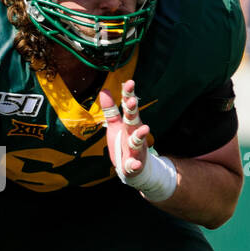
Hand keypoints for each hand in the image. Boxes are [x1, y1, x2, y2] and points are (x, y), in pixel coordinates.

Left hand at [98, 80, 178, 201]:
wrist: (132, 168)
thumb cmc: (123, 143)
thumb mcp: (115, 125)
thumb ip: (111, 110)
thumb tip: (104, 90)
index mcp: (129, 123)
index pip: (128, 107)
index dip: (129, 95)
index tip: (130, 82)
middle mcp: (134, 133)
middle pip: (133, 120)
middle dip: (133, 112)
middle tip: (132, 101)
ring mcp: (136, 149)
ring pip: (137, 141)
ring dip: (141, 135)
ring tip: (145, 129)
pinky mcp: (134, 164)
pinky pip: (135, 164)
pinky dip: (135, 164)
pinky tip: (135, 164)